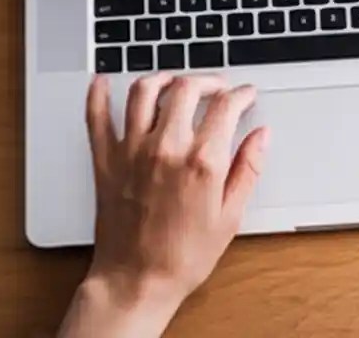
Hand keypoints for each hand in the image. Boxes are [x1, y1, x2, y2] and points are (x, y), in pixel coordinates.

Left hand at [59, 74, 268, 337]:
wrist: (137, 280)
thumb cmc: (184, 255)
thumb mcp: (231, 214)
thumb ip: (248, 168)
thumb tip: (262, 136)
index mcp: (202, 161)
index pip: (226, 106)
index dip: (242, 94)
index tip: (246, 95)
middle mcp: (166, 148)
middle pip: (186, 88)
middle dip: (207, 80)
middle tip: (217, 87)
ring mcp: (132, 151)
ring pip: (143, 92)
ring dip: (163, 78)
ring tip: (175, 81)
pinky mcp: (105, 161)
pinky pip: (96, 117)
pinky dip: (98, 95)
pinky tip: (103, 82)